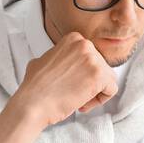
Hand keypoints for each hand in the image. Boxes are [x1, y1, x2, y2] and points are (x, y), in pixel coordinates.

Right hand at [0, 31, 117, 142]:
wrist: (32, 104)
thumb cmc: (35, 87)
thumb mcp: (43, 60)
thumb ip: (59, 57)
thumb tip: (64, 62)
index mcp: (73, 39)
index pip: (92, 57)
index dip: (82, 74)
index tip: (72, 82)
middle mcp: (84, 45)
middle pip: (101, 67)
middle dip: (90, 83)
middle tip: (74, 93)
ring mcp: (93, 59)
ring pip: (108, 79)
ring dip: (95, 92)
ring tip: (77, 100)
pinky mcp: (99, 76)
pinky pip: (111, 90)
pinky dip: (99, 101)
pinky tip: (82, 104)